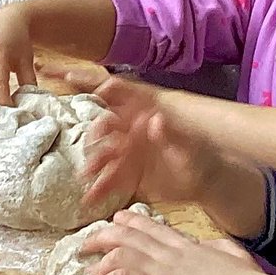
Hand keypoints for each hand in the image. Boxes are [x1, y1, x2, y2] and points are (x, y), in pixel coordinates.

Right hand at [59, 68, 212, 209]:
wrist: (202, 183)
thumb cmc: (198, 158)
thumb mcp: (187, 147)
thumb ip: (169, 134)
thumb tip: (154, 119)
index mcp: (144, 116)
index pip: (119, 96)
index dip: (100, 87)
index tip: (73, 76)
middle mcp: (131, 132)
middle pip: (105, 128)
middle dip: (94, 136)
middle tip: (91, 147)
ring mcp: (127, 153)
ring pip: (103, 155)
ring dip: (93, 164)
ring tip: (86, 175)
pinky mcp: (127, 174)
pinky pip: (109, 179)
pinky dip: (99, 188)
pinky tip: (90, 198)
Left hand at [81, 209, 275, 274]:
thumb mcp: (232, 255)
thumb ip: (216, 249)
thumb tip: (210, 247)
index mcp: (189, 245)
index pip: (154, 228)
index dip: (133, 222)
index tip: (118, 218)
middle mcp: (171, 254)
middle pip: (131, 237)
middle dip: (106, 236)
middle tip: (88, 239)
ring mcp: (162, 271)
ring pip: (123, 255)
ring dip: (103, 261)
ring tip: (88, 267)